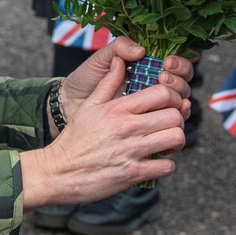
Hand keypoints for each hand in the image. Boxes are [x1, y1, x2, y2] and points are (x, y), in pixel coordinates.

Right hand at [21, 39, 188, 208]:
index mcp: (118, 108)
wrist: (58, 171)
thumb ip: (108, 83)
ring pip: (176, 138)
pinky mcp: (132, 173)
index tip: (167, 105)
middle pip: (175, 115)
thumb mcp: (88, 106)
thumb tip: (120, 61)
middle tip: (169, 126)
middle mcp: (127, 127)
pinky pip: (166, 167)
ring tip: (166, 144)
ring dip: (176, 142)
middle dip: (177, 120)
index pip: (163, 93)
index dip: (173, 97)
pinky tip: (156, 163)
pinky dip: (166, 165)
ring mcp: (131, 151)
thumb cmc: (73, 139)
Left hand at [60, 38, 192, 120]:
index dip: (179, 62)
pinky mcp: (150, 130)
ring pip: (182, 104)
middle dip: (179, 79)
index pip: (177, 63)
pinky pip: (172, 129)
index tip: (166, 62)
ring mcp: (154, 110)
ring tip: (167, 96)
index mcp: (148, 69)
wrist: (69, 108)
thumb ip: (118, 48)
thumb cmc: (85, 81)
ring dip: (180, 99)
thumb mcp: (99, 61)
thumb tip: (141, 50)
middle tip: (163, 78)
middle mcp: (155, 88)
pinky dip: (177, 123)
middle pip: (185, 83)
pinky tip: (171, 119)